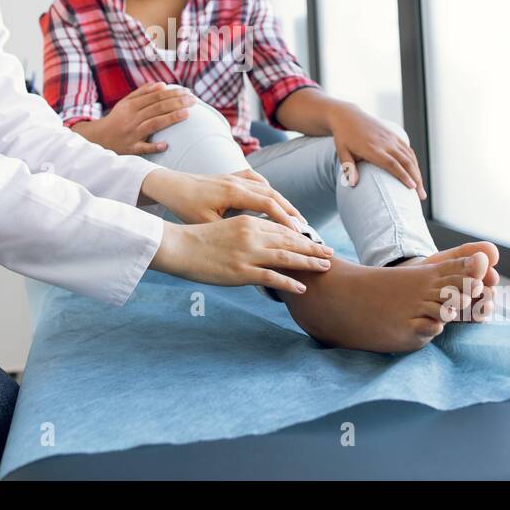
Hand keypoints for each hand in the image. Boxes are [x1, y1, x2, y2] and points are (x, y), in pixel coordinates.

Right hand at [78, 82, 194, 154]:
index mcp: (131, 106)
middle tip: (193, 100)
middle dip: (177, 103)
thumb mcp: (125, 103)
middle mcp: (131, 118)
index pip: (155, 97)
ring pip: (153, 124)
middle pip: (157, 108)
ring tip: (187, 114)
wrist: (97, 139)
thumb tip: (162, 85)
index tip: (187, 92)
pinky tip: (166, 145)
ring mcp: (131, 134)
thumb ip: (142, 93)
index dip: (172, 93)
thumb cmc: (116, 119)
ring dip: (170, 119)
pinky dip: (153, 146)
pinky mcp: (130, 149)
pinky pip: (143, 148)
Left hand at [140, 167, 304, 229]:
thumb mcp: (205, 223)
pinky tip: (275, 201)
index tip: (299, 235)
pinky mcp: (232, 177)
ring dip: (284, 203)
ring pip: (268, 189)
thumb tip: (247, 250)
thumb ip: (228, 234)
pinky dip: (270, 192)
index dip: (286, 220)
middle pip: (274, 196)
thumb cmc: (185, 206)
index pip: (268, 205)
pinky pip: (258, 181)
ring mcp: (235, 177)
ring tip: (297, 219)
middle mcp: (238, 182)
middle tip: (307, 230)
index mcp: (233, 193)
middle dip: (292, 213)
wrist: (170, 186)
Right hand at [151, 218, 333, 296]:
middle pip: (289, 241)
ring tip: (324, 268)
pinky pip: (272, 278)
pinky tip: (302, 287)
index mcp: (248, 222)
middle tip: (330, 253)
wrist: (179, 247)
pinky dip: (289, 283)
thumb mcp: (226, 228)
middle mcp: (252, 235)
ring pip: (286, 257)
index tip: (314, 241)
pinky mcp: (242, 272)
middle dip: (312, 248)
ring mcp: (248, 254)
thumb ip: (246, 232)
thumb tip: (261, 241)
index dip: (300, 236)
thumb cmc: (198, 239)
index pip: (281, 229)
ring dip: (308, 263)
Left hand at [328, 103, 426, 198]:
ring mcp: (391, 138)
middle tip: (421, 196)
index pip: (391, 164)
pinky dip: (414, 162)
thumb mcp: (341, 151)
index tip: (412, 187)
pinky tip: (416, 173)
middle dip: (416, 179)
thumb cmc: (343, 136)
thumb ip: (348, 167)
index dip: (403, 175)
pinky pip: (407, 149)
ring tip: (421, 189)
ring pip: (410, 156)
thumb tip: (352, 184)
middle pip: (406, 161)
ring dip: (418, 172)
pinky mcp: (393, 135)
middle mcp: (385, 142)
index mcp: (372, 148)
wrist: (347, 115)